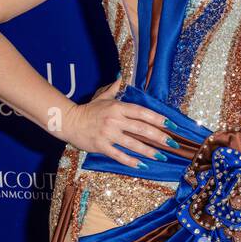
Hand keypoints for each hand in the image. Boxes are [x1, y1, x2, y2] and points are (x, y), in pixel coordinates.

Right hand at [58, 80, 175, 169]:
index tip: (171, 124)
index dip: (158, 118)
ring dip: (148, 151)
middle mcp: (114, 120)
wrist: (68, 121)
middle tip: (172, 143)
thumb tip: (121, 76)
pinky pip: (118, 155)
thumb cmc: (88, 110)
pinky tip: (142, 165)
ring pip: (132, 144)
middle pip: (141, 129)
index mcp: (117, 107)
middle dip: (159, 136)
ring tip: (161, 156)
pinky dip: (131, 161)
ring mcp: (108, 134)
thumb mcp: (102, 97)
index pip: (142, 112)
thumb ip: (114, 89)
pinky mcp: (101, 146)